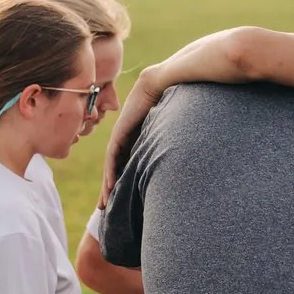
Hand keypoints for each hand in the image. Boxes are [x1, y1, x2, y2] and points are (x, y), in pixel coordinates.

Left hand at [101, 70, 163, 201]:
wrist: (161, 84)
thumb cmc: (173, 103)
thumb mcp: (170, 130)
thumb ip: (172, 143)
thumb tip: (190, 158)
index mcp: (138, 142)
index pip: (127, 167)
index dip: (124, 185)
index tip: (122, 202)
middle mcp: (127, 140)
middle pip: (116, 170)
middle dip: (110, 190)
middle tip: (104, 209)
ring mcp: (121, 136)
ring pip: (111, 167)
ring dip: (107, 186)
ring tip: (104, 204)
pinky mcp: (119, 133)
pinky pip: (113, 157)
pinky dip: (111, 172)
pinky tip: (110, 186)